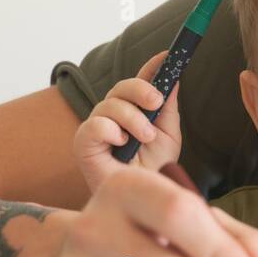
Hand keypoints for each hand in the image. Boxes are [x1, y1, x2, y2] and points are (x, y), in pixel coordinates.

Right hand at [74, 50, 182, 194]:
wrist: (144, 200)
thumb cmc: (152, 170)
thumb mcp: (167, 135)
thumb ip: (167, 109)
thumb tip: (173, 79)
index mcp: (134, 111)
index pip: (140, 81)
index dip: (152, 66)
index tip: (168, 55)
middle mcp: (113, 116)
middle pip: (121, 87)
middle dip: (141, 89)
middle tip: (156, 102)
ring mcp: (97, 129)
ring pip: (109, 104)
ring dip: (132, 118)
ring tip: (144, 138)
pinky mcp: (84, 145)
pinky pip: (93, 125)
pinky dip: (110, 130)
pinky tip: (120, 143)